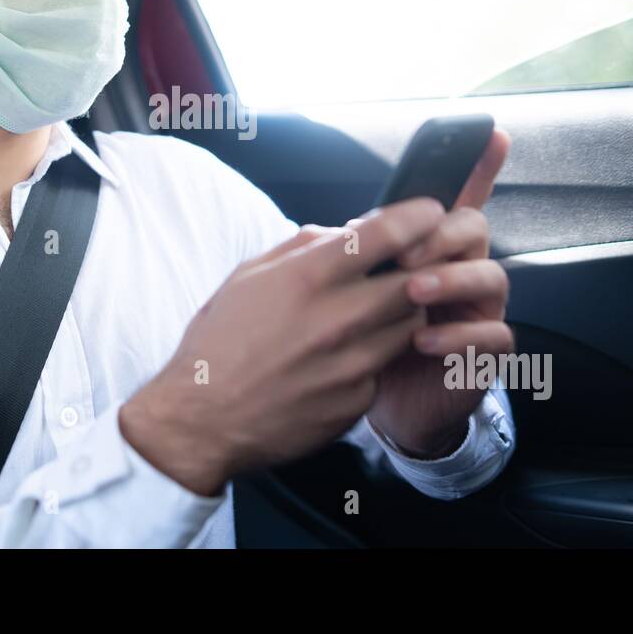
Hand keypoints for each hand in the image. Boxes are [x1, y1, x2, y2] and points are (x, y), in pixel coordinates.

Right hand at [121, 197, 452, 495]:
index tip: (430, 213)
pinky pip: (385, 368)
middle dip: (418, 268)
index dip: (417, 217)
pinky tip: (345, 358)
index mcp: (306, 279)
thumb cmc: (219, 343)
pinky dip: (375, 356)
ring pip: (410, 325)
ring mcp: (351, 365)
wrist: (202, 420)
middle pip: (415, 281)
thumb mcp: (248, 277)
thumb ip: (302, 247)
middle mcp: (336, 319)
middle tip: (410, 265)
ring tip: (371, 312)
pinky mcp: (356, 401)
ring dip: (401, 311)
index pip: (385, 235)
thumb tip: (347, 231)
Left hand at [366, 129, 513, 456]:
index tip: (492, 134)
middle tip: (403, 253)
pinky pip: (493, 337)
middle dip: (442, 232)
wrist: (372, 403)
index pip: (455, 199)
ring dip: (451, 278)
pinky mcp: (481, 356)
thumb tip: (344, 228)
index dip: (477, 166)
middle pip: (473, 228)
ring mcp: (476, 312)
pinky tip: (422, 341)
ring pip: (492, 277)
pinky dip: (458, 335)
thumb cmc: (359, 340)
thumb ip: (355, 258)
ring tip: (412, 290)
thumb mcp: (349, 291)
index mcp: (429, 249)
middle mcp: (459, 272)